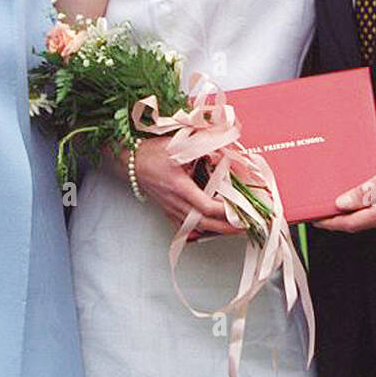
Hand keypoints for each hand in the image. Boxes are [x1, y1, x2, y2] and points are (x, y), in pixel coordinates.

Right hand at [119, 137, 240, 235]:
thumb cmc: (153, 152)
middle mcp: (175, 202)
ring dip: (215, 231)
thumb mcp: (178, 144)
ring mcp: (171, 209)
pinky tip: (210, 231)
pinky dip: (200, 232)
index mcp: (179, 187)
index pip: (205, 206)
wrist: (131, 161)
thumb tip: (223, 153)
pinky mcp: (168, 210)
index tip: (240, 211)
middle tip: (244, 227)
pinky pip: (185, 228)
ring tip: (233, 229)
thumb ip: (203, 147)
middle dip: (226, 228)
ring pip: (196, 228)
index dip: (224, 211)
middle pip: (204, 223)